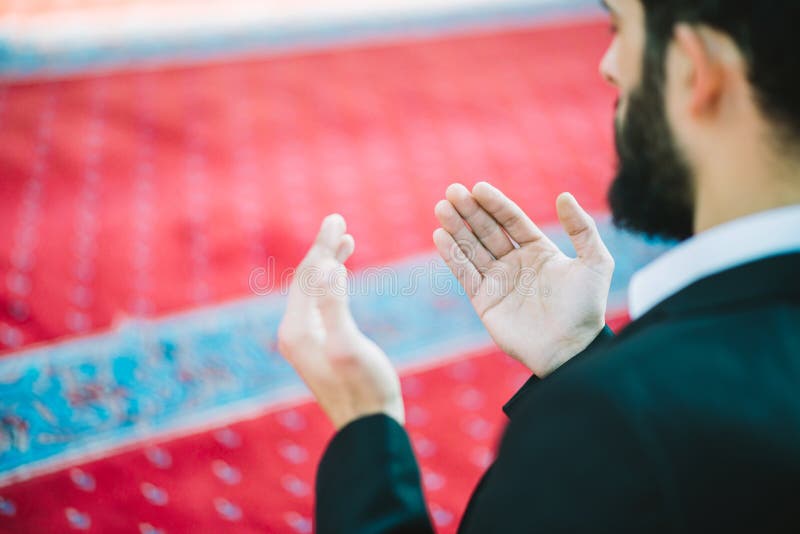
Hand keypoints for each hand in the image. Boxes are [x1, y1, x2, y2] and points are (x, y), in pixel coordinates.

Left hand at [277, 215, 404, 429]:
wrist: (369, 429)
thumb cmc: (364, 389)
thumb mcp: (348, 345)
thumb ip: (335, 305)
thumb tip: (328, 267)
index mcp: (296, 329)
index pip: (306, 275)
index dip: (321, 246)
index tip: (336, 218)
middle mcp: (295, 331)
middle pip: (306, 279)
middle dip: (322, 249)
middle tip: (338, 220)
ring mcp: (306, 339)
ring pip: (314, 289)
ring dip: (327, 263)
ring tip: (346, 239)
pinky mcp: (320, 345)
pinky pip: (321, 303)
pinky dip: (332, 282)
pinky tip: (342, 275)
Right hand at [433, 182, 613, 377]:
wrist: (571, 349)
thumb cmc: (587, 309)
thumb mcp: (595, 263)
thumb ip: (583, 229)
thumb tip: (564, 195)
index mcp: (538, 251)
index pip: (511, 220)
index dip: (495, 204)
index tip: (478, 187)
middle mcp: (515, 263)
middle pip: (487, 230)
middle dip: (469, 211)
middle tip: (452, 190)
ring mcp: (498, 281)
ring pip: (472, 248)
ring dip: (456, 228)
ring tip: (442, 207)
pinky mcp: (484, 301)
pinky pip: (465, 273)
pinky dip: (452, 255)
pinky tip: (440, 236)